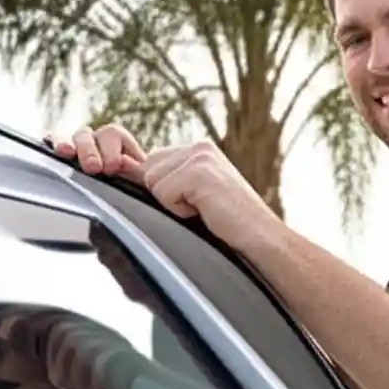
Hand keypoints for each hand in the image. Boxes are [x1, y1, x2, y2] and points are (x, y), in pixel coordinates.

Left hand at [51, 124, 281, 254]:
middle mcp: (199, 148)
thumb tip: (126, 172)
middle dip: (165, 197)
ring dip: (172, 205)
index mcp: (200, 151)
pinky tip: (206, 212)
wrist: (261, 240)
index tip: (193, 207)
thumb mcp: (197, 197)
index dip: (164, 191)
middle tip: (200, 210)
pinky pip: (162, 192)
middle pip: (148, 171)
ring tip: (204, 211)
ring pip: (152, 182)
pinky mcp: (199, 171)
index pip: (154, 164)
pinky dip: (179, 210)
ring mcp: (200, 156)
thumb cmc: (230, 227)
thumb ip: (171, 182)